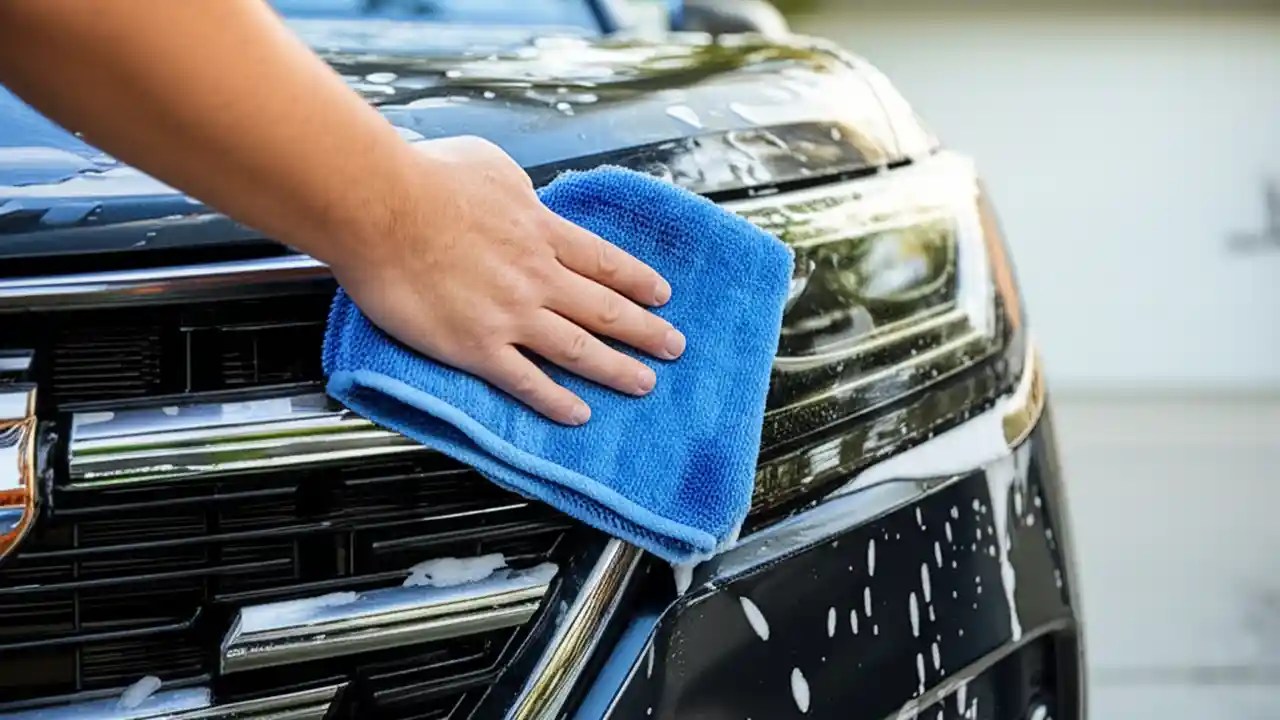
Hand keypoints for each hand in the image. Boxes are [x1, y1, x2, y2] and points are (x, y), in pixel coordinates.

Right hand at [330, 136, 684, 424]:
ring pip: (579, 349)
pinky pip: (526, 381)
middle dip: (646, 331)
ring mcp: (510, 315)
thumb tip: (525, 196)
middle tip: (674, 347)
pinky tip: (577, 414)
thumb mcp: (489, 165)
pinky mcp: (476, 346)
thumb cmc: (424, 177)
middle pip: (605, 309)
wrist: (380, 205)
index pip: (604, 261)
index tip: (661, 294)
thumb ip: (517, 188)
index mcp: (540, 229)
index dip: (637, 280)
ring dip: (617, 369)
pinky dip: (556, 401)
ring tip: (644, 383)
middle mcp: (536, 275)